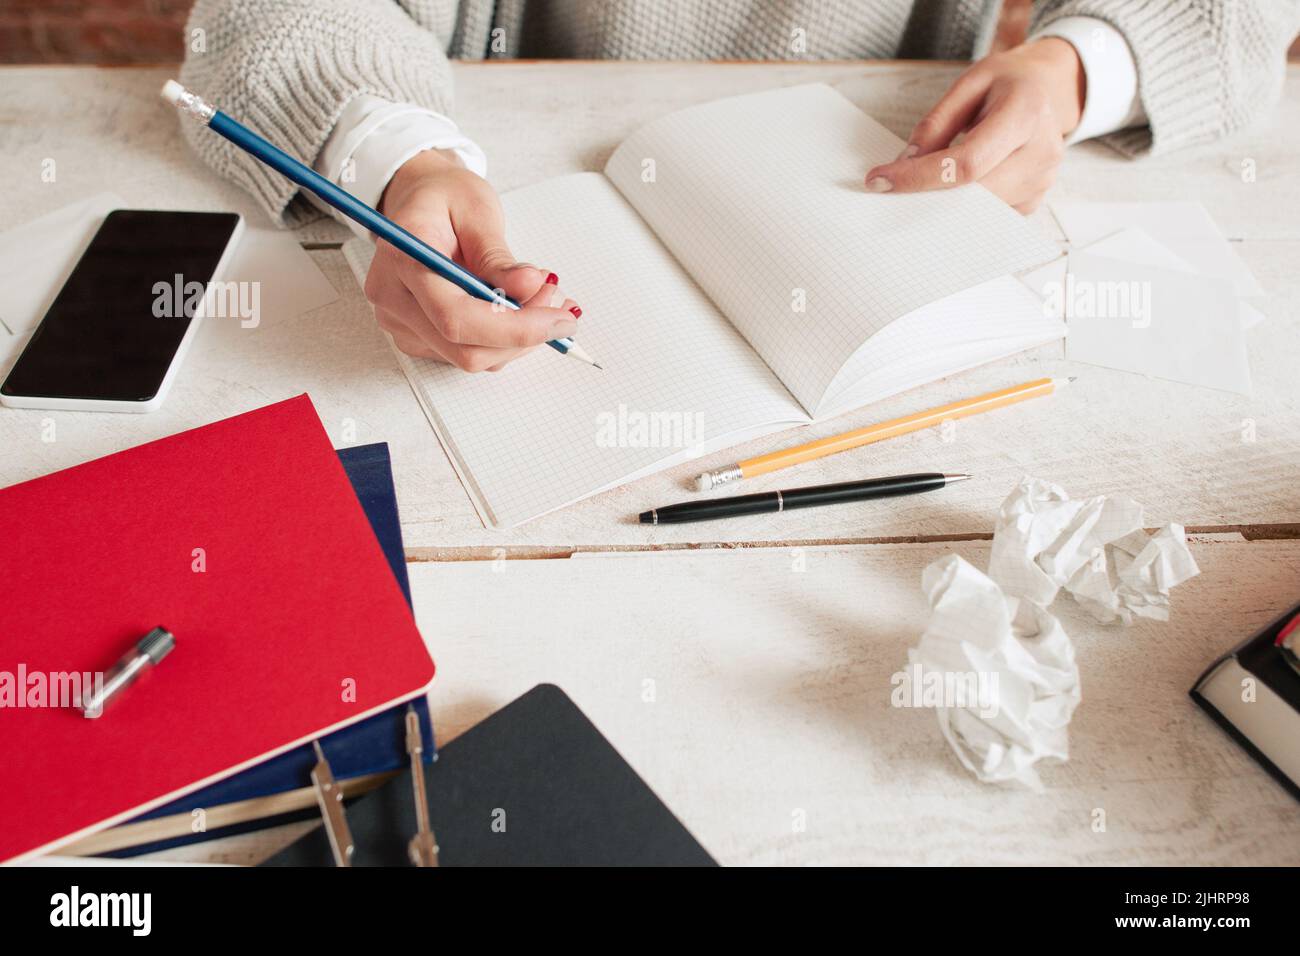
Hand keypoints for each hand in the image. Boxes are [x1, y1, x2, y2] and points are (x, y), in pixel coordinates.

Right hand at [365, 149, 579, 370]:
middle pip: (466, 349)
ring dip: (519, 339)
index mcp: (403, 260)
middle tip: (559, 305)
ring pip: (472, 359)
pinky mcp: (418, 337)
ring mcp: (401, 324)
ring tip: (543, 298)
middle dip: (524, 334)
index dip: (514, 328)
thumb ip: (499, 256)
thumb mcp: (477, 210)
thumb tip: (528, 288)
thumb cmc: (444, 197)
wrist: (419, 199)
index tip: (558, 319)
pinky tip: (522, 310)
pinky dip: (505, 340)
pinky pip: (469, 354)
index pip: (456, 317)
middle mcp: (393, 299)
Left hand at [864, 38, 1084, 212]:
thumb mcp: (969, 84)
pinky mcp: (1034, 200)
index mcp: (1026, 114)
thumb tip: (905, 163)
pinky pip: (988, 216)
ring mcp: (1042, 182)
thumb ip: (936, 123)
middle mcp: (1041, 153)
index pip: (967, 163)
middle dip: (924, 193)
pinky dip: (961, 207)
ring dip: (940, 202)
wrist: (1048, 90)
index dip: (919, 176)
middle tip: (889, 185)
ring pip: (978, 210)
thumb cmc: (1006, 83)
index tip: (880, 179)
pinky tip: (947, 189)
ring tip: (919, 181)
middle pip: (973, 193)